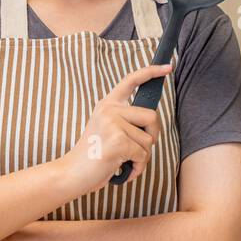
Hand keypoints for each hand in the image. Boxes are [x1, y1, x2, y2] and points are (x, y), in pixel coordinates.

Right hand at [55, 62, 171, 192]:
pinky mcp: (117, 141)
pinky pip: (143, 155)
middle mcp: (109, 110)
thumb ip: (126, 121)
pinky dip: (138, 167)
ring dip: (142, 157)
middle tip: (139, 149)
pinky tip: (124, 169)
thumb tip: (152, 124)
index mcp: (107, 105)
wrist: (72, 173)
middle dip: (152, 135)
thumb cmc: (94, 155)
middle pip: (152, 116)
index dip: (151, 72)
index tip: (168, 67)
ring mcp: (112, 124)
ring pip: (149, 140)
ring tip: (124, 161)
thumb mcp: (107, 130)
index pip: (131, 81)